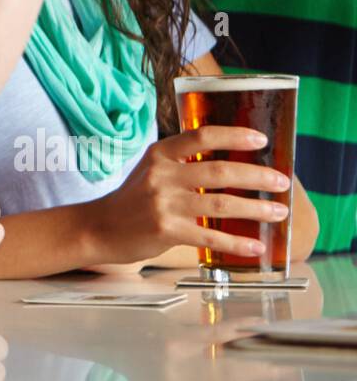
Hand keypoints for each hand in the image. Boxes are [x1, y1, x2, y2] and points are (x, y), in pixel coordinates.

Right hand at [91, 125, 290, 263]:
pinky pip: (210, 236)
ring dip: (255, 209)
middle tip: (281, 181)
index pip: (202, 136)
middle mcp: (162, 175)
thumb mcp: (151, 170)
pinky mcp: (166, 230)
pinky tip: (255, 245)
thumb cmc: (131, 199)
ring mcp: (163, 203)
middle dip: (256, 176)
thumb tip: (231, 167)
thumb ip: (183, 164)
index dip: (234, 135)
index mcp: (160, 154)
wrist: (99, 227)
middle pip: (218, 171)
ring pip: (220, 204)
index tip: (261, 139)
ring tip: (278, 211)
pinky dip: (237, 242)